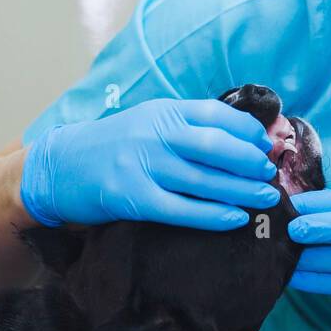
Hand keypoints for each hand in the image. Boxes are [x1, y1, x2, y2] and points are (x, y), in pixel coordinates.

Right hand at [20, 98, 279, 229]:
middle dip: (249, 161)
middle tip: (270, 174)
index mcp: (163, 111)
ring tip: (266, 198)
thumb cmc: (115, 146)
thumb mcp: (149, 123)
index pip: (215, 114)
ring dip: (241, 190)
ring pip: (203, 179)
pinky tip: (236, 218)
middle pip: (215, 145)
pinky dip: (213, 215)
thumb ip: (187, 127)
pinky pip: (182, 209)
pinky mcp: (133, 198)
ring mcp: (142, 165)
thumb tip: (243, 138)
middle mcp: (154, 134)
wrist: (60, 166)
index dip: (246, 130)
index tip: (266, 145)